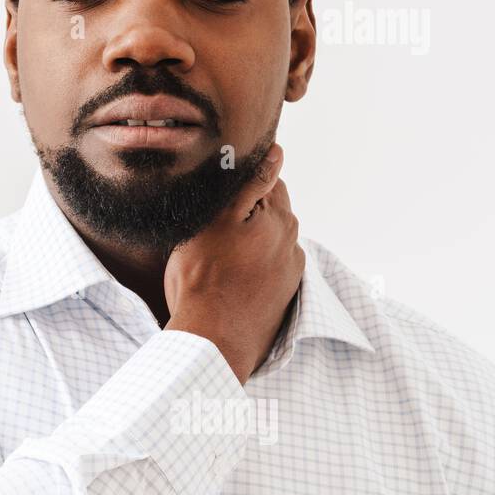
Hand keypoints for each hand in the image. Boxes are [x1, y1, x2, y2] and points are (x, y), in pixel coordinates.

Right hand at [162, 143, 303, 384]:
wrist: (213, 341)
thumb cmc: (203, 280)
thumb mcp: (216, 222)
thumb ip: (250, 185)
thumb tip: (277, 152)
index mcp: (278, 219)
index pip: (269, 181)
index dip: (244, 182)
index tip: (222, 192)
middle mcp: (291, 243)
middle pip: (273, 210)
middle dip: (250, 209)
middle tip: (216, 222)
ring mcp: (289, 271)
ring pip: (271, 239)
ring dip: (252, 237)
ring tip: (221, 251)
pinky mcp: (283, 294)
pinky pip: (271, 265)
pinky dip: (256, 263)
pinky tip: (233, 274)